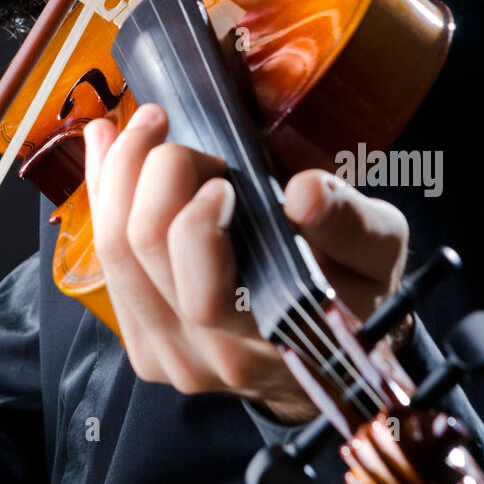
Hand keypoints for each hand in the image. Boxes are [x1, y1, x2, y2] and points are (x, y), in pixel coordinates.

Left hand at [84, 103, 408, 423]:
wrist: (331, 357)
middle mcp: (207, 358)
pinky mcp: (142, 341)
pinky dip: (103, 198)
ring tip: (140, 126)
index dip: (195, 220)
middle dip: (150, 171)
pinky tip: (111, 150)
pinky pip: (106, 263)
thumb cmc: (355, 292)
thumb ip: (348, 223)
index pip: (204, 292)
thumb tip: (305, 193)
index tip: (222, 175)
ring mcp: (167, 355)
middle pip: (142, 254)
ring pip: (113, 254)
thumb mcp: (379, 252)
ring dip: (116, 175)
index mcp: (270, 341)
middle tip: (174, 127)